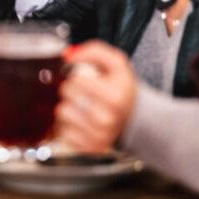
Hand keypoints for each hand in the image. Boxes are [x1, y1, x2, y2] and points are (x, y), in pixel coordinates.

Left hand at [55, 40, 137, 154]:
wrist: (137, 119)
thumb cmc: (123, 91)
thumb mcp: (117, 64)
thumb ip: (94, 51)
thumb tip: (69, 55)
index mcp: (114, 97)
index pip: (74, 79)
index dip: (77, 75)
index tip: (86, 79)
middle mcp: (106, 119)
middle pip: (66, 95)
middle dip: (72, 90)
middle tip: (86, 93)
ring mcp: (98, 136)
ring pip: (61, 113)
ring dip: (69, 107)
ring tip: (84, 107)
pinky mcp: (90, 148)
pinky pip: (64, 132)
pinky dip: (70, 125)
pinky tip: (84, 122)